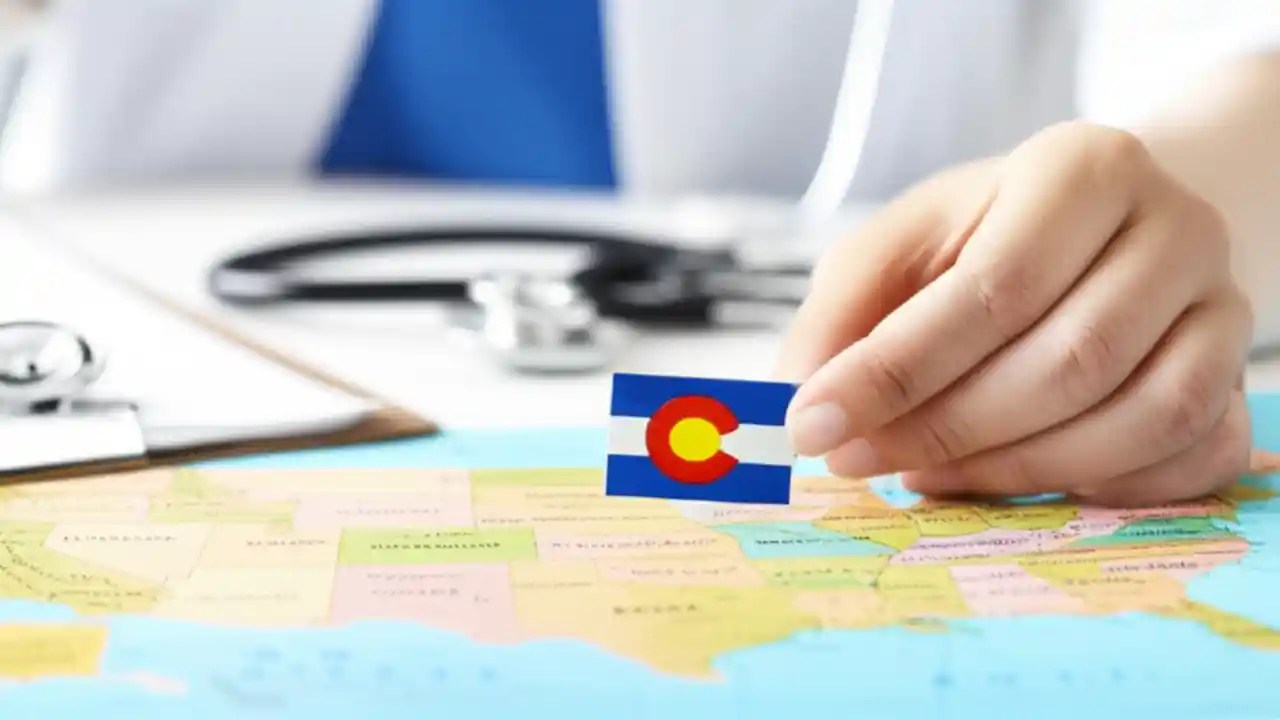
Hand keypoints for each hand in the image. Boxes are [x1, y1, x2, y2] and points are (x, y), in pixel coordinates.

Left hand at [777, 121, 1254, 506]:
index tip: (813, 424)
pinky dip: (1097, 489)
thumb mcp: (902, 245)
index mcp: (1082, 169)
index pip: (991, 289)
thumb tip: (802, 397)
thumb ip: (843, 311)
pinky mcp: (1238, 378)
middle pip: (1068, 361)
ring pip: (1139, 419)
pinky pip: (1189, 458)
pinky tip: (1015, 480)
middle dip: (946, 431)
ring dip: (1016, 471)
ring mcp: (1223, 307)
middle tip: (858, 460)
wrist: (1103, 231)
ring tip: (925, 475)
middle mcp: (1175, 228)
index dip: (896, 371)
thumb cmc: (987, 236)